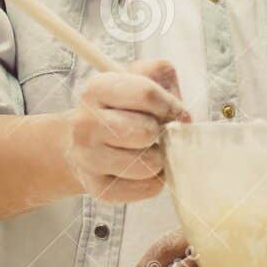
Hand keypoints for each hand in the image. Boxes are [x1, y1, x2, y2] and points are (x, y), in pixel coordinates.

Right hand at [65, 60, 189, 202]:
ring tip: (148, 150)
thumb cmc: (121, 109)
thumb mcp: (138, 78)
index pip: (146, 93)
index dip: (171, 105)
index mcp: (97, 89)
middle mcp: (85, 123)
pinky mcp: (98, 188)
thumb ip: (161, 77)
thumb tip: (181, 114)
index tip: (177, 113)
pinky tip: (144, 169)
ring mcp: (87, 158)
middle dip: (160, 133)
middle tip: (155, 133)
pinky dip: (156, 180)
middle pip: (146, 131)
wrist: (86, 143)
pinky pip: (148, 188)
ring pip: (149, 164)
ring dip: (158, 158)